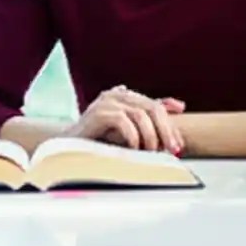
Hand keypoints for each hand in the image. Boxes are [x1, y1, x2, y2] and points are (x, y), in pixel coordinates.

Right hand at [66, 85, 184, 152]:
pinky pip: (124, 121)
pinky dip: (134, 136)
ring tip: (151, 152)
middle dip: (166, 130)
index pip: (156, 105)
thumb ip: (148, 118)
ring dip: (150, 136)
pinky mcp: (99, 111)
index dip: (170, 124)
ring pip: (141, 114)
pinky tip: (134, 148)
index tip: (178, 145)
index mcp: (126, 96)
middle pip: (152, 107)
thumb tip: (179, 106)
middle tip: (172, 150)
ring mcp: (108, 100)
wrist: (67, 146)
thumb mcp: (128, 130)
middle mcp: (117, 94)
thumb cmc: (97, 139)